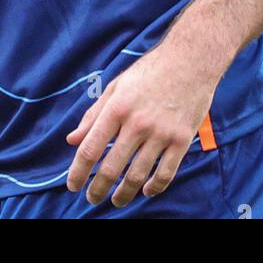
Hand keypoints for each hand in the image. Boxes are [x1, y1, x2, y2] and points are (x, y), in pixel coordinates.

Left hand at [64, 42, 215, 207]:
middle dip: (98, 189)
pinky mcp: (182, 140)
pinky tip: (146, 191)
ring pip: (138, 176)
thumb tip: (72, 140)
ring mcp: (161, 133)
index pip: (91, 148)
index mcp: (117, 108)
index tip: (73, 186)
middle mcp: (137, 123)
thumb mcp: (116, 87)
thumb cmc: (149, 72)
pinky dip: (154, 187)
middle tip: (92, 199)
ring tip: (116, 200)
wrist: (190, 61)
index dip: (78, 171)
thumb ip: (93, 115)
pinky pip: (166, 173)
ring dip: (124, 194)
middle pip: (112, 167)